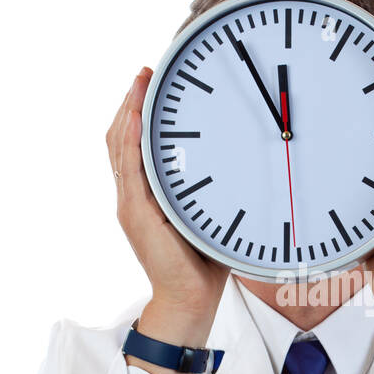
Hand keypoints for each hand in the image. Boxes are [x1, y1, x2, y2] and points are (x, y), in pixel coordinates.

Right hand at [106, 68, 228, 354]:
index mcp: (147, 194)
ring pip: (119, 147)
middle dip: (130, 102)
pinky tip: (136, 117)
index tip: (150, 83)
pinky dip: (130, 140)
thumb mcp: (214, 212)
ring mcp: (130, 205)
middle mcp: (132, 195)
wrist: (191, 300)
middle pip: (120, 138)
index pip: (133, 144)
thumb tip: (253, 157)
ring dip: (128, 111)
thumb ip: (220, 186)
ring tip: (139, 83)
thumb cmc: (206, 261)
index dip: (137, 111)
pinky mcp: (135, 214)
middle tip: (145, 73)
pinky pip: (129, 170)